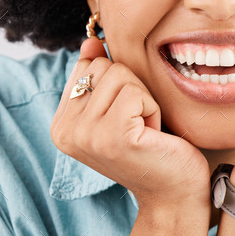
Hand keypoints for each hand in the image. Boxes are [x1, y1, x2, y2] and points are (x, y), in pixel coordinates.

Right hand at [50, 38, 210, 209]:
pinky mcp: (112, 136)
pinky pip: (135, 92)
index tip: (125, 118)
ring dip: (144, 100)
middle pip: (103, 66)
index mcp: (61, 124)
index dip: (117, 84)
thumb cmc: (150, 148)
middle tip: (137, 125)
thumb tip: (91, 42)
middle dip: (131, 89)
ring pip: (120, 75)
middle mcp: (64, 131)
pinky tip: (152, 136)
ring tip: (144, 131)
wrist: (172, 193)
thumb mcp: (118, 109)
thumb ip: (99, 77)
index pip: (86, 66)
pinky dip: (153, 109)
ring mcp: (85, 135)